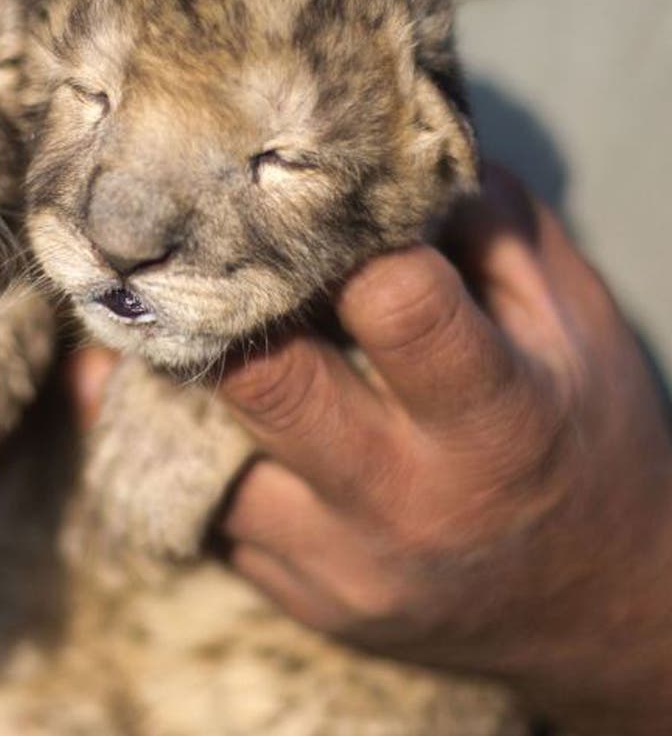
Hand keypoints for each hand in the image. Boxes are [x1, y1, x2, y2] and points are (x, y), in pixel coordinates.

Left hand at [215, 168, 671, 731]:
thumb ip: (485, 226)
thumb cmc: (584, 438)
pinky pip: (205, 505)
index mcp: (495, 419)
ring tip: (166, 317)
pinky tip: (182, 396)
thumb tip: (378, 149)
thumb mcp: (570, 322)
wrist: (591, 609)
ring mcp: (340, 563)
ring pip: (201, 451)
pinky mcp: (297, 596)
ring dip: (177, 377)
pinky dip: (186, 445)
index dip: (336, 235)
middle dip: (217, 304)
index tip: (292, 195)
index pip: (393, 304)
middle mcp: (405, 500)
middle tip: (188, 248)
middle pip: (262, 381)